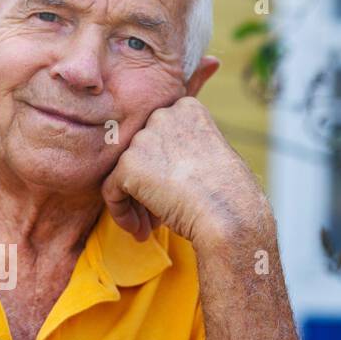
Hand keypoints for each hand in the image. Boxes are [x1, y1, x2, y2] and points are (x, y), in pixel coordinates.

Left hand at [102, 96, 271, 247]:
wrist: (229, 214)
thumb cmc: (230, 194)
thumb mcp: (212, 155)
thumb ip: (184, 149)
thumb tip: (162, 167)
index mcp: (186, 109)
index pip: (158, 136)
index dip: (162, 168)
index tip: (173, 192)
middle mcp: (162, 115)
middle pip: (140, 154)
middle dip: (146, 186)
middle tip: (156, 216)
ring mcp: (144, 138)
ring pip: (123, 173)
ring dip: (135, 203)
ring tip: (148, 228)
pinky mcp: (128, 164)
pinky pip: (111, 191)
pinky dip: (120, 213)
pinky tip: (138, 231)